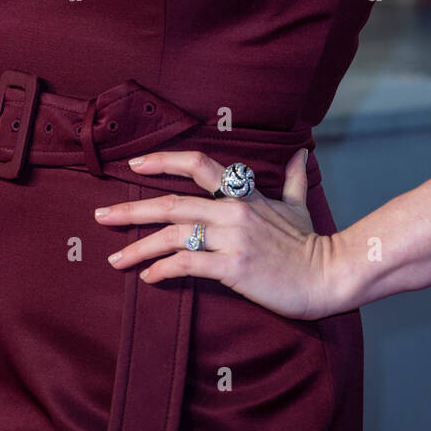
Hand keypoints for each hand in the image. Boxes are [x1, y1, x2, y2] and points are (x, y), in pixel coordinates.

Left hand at [94, 147, 344, 319]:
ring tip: (115, 258)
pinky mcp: (233, 268)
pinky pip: (188, 264)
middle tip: (100, 216)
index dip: (163, 161)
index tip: (134, 164)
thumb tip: (301, 152)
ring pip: (173, 235)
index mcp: (244, 194)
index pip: (198, 166)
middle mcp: (233, 212)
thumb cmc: (311, 243)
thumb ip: (294, 177)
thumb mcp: (299, 205)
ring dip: (138, 247)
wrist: (330, 275)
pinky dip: (163, 270)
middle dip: (130, 209)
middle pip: (171, 202)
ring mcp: (233, 239)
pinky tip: (149, 277)